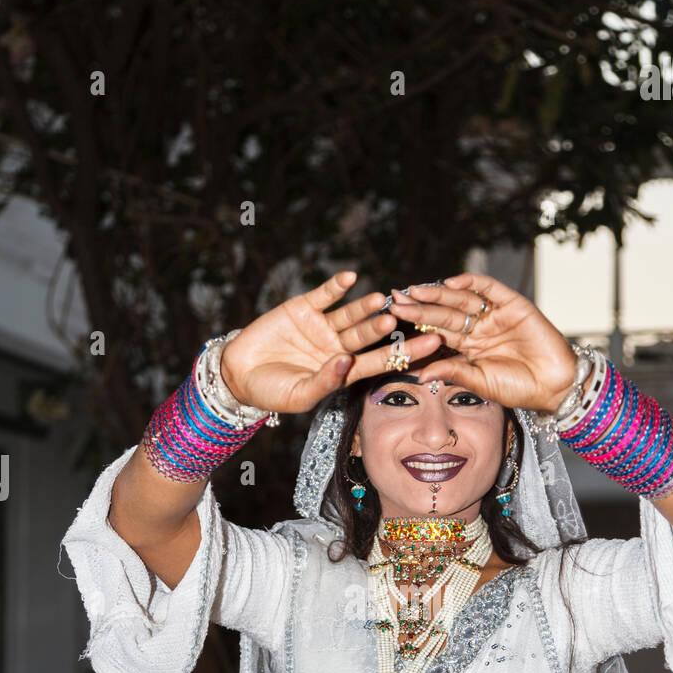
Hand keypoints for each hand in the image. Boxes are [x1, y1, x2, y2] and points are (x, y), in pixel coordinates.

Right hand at [219, 271, 443, 413]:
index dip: (407, 352)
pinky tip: (350, 277)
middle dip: (385, 328)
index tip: (433, 344)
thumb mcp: (299, 395)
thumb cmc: (272, 392)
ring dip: (364, 306)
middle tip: (401, 319)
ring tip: (379, 300)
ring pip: (349, 314)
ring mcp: (322, 326)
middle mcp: (338, 346)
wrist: (239, 374)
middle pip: (368, 336)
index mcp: (344, 371)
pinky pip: (324, 294)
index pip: (381, 361)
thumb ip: (325, 381)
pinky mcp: (303, 307)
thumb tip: (346, 361)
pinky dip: (336, 286)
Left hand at [387, 273, 578, 412]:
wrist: (553, 386)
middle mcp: (479, 328)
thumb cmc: (518, 388)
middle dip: (420, 306)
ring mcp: (495, 315)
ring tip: (416, 290)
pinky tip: (451, 283)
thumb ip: (453, 372)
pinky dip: (471, 283)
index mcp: (468, 348)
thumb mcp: (479, 382)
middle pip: (445, 312)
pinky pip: (489, 288)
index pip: (437, 332)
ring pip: (462, 298)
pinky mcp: (513, 304)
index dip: (417, 324)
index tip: (393, 319)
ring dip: (439, 293)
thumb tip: (419, 375)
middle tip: (396, 300)